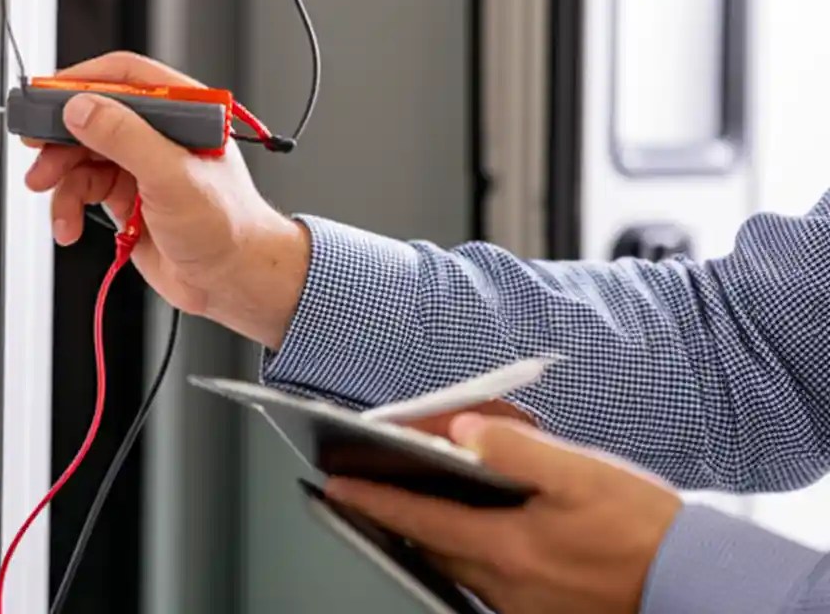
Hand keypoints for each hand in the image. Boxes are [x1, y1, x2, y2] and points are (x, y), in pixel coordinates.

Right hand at [22, 51, 309, 347]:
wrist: (233, 281)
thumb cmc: (228, 227)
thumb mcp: (172, 177)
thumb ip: (125, 138)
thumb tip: (81, 108)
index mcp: (183, 112)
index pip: (125, 77)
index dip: (83, 80)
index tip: (46, 95)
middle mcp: (159, 135)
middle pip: (94, 116)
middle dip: (60, 135)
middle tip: (34, 148)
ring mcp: (141, 167)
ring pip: (82, 156)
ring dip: (61, 178)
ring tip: (51, 197)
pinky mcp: (127, 198)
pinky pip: (84, 190)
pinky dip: (69, 207)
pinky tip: (68, 226)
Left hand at [326, 414, 682, 613]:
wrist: (693, 582)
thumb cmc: (642, 527)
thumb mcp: (582, 473)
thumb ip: (518, 449)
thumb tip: (462, 431)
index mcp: (507, 545)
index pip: (418, 518)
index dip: (372, 498)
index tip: (335, 484)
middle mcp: (503, 581)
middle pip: (426, 546)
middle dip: (388, 518)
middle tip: (355, 493)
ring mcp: (518, 601)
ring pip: (451, 565)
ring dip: (425, 537)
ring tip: (403, 505)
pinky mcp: (537, 610)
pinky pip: (481, 580)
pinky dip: (462, 554)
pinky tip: (469, 535)